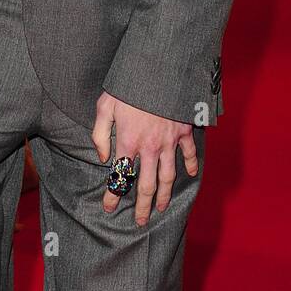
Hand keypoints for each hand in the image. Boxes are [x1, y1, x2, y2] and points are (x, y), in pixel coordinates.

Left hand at [92, 90, 199, 226]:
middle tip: (140, 221)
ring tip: (162, 208)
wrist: (158, 69)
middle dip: (142, 206)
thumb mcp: (104, 105)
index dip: (112, 195)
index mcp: (128, 141)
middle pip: (146, 185)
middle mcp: (149, 147)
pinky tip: (190, 176)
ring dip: (165, 195)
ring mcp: (168, 141)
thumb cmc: (128, 85)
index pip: (119, 176)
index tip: (108, 207)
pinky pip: (189, 153)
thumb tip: (102, 158)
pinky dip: (190, 165)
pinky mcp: (183, 131)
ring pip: (167, 176)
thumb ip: (99, 134)